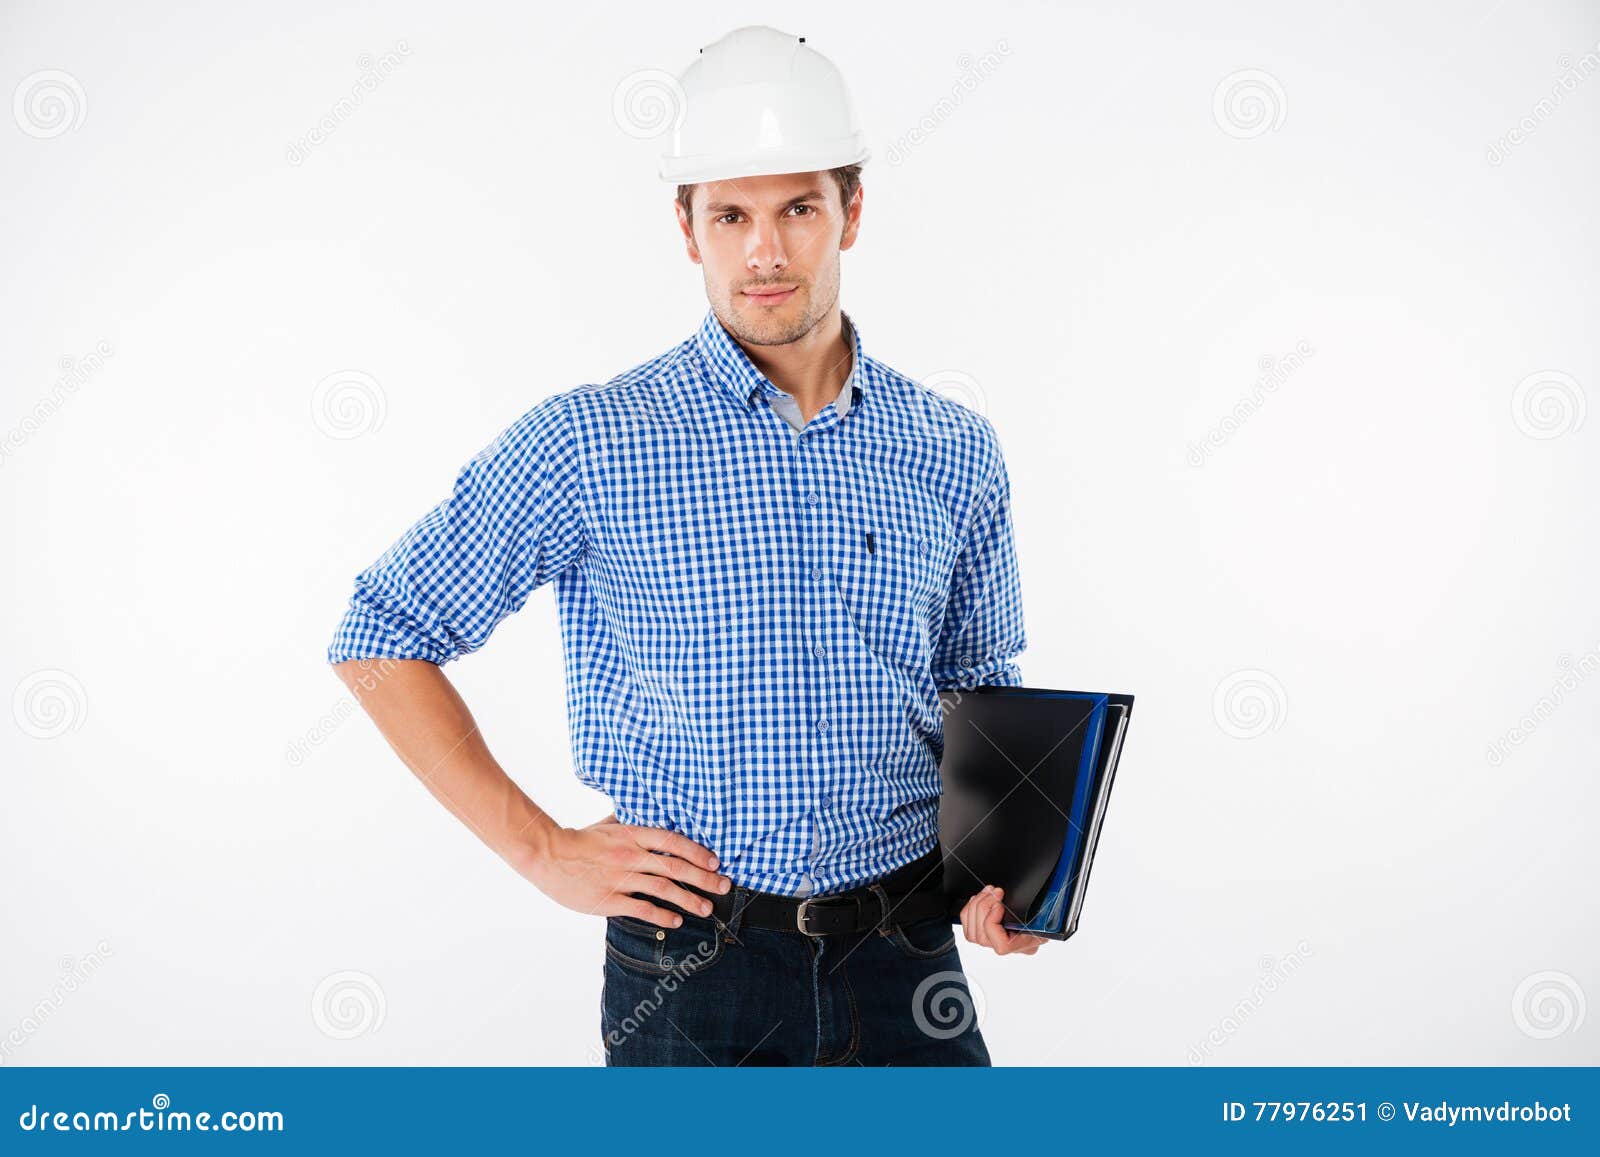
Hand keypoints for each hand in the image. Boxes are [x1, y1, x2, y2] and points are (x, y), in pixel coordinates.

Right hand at [523, 815, 731, 927]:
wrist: (547, 855)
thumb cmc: (577, 840)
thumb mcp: (607, 824)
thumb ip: (628, 821)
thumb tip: (642, 810)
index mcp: (632, 834)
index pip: (673, 842)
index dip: (698, 852)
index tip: (715, 862)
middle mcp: (631, 855)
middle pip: (676, 867)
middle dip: (704, 878)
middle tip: (723, 886)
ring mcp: (621, 878)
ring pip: (665, 890)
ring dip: (690, 900)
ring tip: (707, 908)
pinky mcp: (609, 899)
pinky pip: (643, 909)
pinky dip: (663, 915)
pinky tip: (676, 920)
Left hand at [959, 885, 1045, 955]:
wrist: (1047, 919)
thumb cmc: (1049, 915)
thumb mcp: (1051, 911)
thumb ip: (1046, 908)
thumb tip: (1048, 898)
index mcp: (1025, 943)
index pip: (1001, 946)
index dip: (993, 923)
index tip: (999, 904)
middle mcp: (1010, 947)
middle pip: (981, 938)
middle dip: (983, 908)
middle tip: (993, 892)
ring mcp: (997, 942)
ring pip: (972, 935)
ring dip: (976, 907)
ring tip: (987, 892)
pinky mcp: (987, 933)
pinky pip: (969, 928)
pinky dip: (969, 911)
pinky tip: (979, 898)